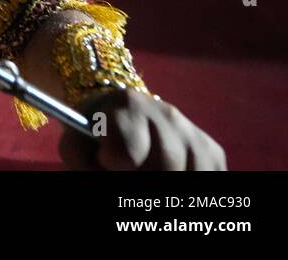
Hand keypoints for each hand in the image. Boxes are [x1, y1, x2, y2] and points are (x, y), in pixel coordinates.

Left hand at [60, 89, 225, 170]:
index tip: (106, 161)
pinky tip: (167, 172)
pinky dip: (185, 183)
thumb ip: (78, 158)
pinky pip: (206, 179)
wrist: (122, 113)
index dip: (112, 164)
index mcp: (128, 104)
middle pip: (162, 168)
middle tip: (129, 168)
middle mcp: (166, 114)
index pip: (126, 153)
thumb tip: (104, 171)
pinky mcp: (212, 151)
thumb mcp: (76, 139)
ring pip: (186, 176)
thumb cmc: (96, 131)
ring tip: (145, 169)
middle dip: (141, 175)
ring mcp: (192, 133)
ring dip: (164, 181)